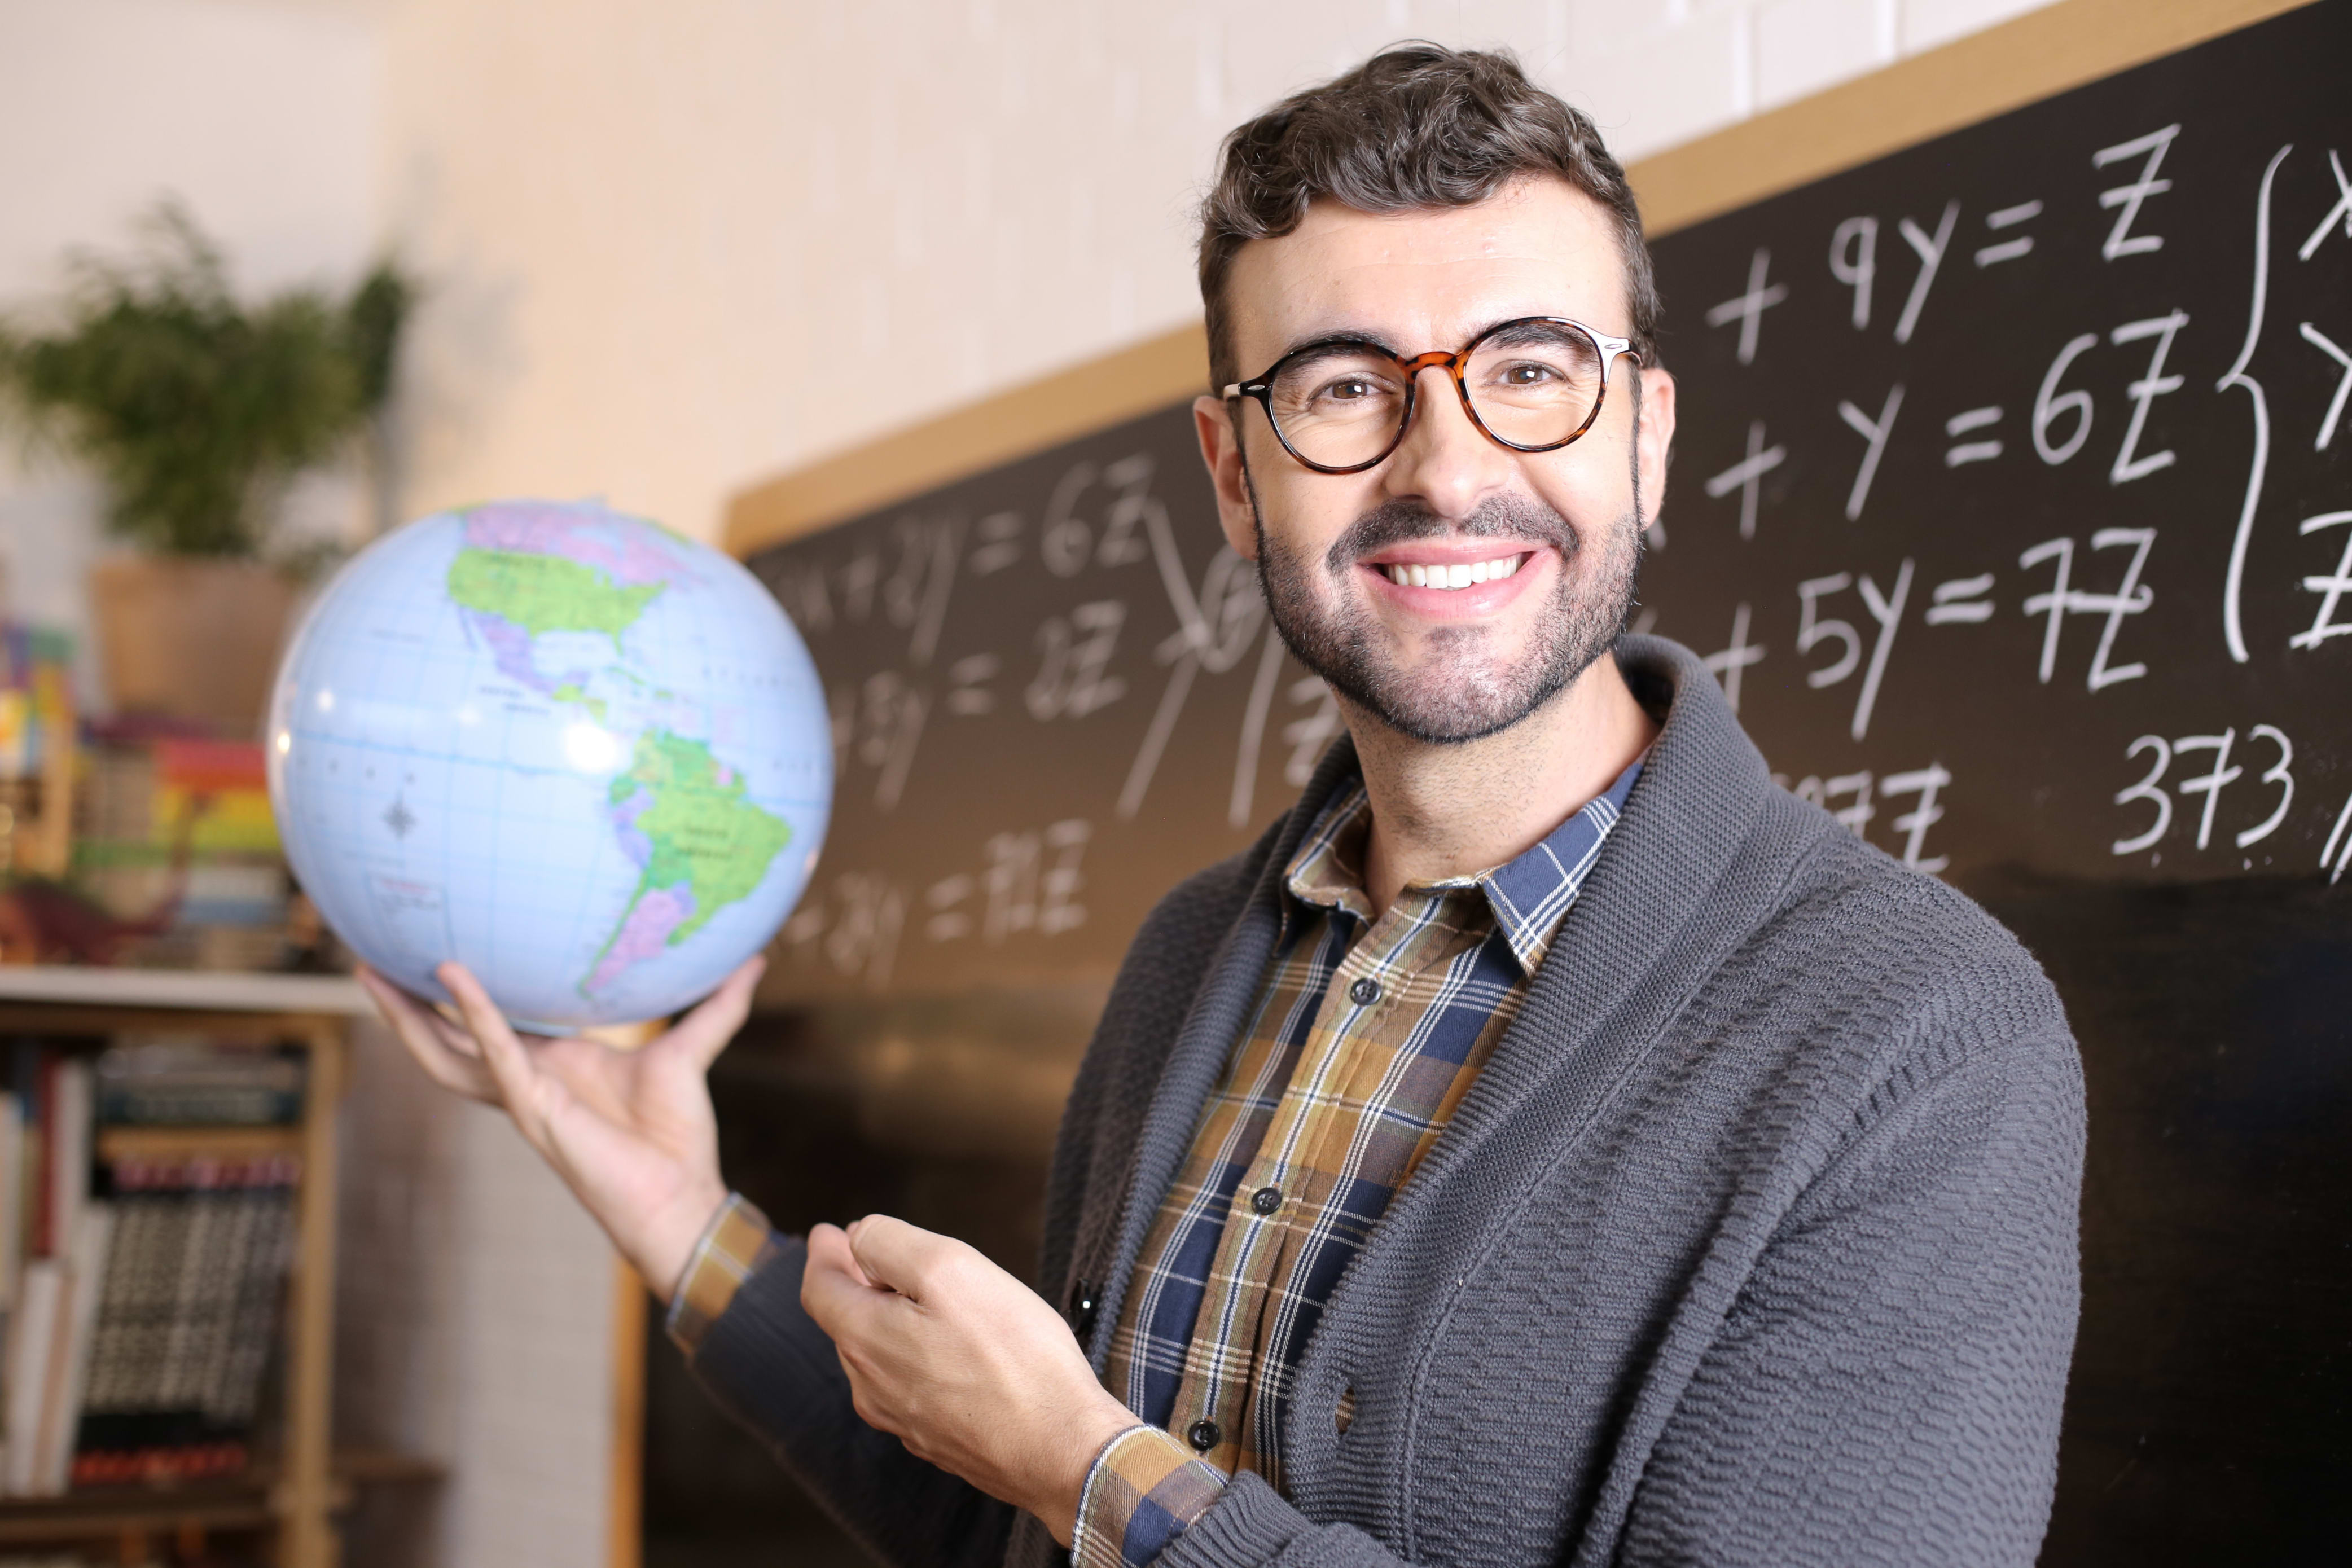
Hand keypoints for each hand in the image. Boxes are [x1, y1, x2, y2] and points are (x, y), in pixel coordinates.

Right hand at [356, 956, 763, 1297]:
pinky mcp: (534, 1108)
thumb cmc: (678, 1139)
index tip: (436, 950)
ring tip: (371, 972)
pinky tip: (454, 975)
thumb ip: (718, 1006)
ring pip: (447, 1053)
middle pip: (447, 1041)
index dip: (461, 995)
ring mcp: (523, 1097)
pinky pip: (495, 1053)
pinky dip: (476, 1015)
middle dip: (405, 1007)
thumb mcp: (691, 1051)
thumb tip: (753, 960)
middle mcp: (527, 1082)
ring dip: (408, 1015)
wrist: (681, 1197)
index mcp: (553, 1067)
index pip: (492, 1025)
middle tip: (370, 960)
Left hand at [801, 1215, 1138, 1546]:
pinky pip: (907, 1385)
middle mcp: (872, 1386)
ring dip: (881, 1319)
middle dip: (853, 1282)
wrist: (1059, 1449)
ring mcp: (903, 1420)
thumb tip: (857, 1237)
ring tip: (906, 1293)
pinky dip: (910, 1352)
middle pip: (846, 1323)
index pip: (819, 1289)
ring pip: (876, 1357)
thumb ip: (890, 1245)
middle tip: (865, 1252)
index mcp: (866, 1340)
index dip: (823, 1254)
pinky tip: (941, 1344)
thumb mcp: (949, 1269)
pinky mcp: (937, 1439)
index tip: (828, 1232)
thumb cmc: (1012, 1354)